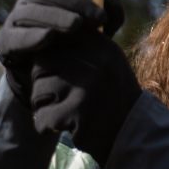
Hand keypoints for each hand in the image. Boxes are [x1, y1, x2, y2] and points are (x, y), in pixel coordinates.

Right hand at [0, 0, 104, 100]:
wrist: (49, 80)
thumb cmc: (73, 48)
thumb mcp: (95, 29)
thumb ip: (107, 13)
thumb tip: (109, 1)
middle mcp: (27, 1)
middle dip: (73, 2)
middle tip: (97, 18)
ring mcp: (13, 21)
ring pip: (30, 11)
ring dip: (56, 17)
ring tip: (76, 27)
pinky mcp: (5, 44)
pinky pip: (16, 37)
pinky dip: (32, 36)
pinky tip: (49, 37)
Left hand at [29, 25, 139, 163]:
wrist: (130, 132)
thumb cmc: (108, 98)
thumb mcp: (101, 63)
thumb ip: (77, 48)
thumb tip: (42, 36)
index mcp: (100, 46)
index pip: (53, 44)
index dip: (46, 65)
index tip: (56, 79)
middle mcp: (96, 61)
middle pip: (40, 67)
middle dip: (41, 86)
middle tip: (59, 99)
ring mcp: (88, 86)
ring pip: (38, 92)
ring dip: (43, 107)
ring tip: (65, 113)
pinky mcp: (79, 112)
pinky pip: (42, 118)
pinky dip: (46, 127)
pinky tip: (65, 127)